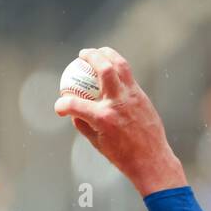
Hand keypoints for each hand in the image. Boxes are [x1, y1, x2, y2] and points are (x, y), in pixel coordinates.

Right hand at [54, 46, 186, 195]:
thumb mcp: (97, 143)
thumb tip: (74, 112)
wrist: (151, 159)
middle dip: (91, 57)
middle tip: (82, 55)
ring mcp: (132, 97)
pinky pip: (128, 76)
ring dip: (108, 54)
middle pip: (104, 69)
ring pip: (120, 66)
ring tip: (99, 51)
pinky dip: (117, 67)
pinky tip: (112, 67)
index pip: (75, 105)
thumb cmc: (122, 155)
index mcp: (103, 118)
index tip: (59, 106)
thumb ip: (83, 124)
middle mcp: (118, 103)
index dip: (62, 104)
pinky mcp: (142, 96)